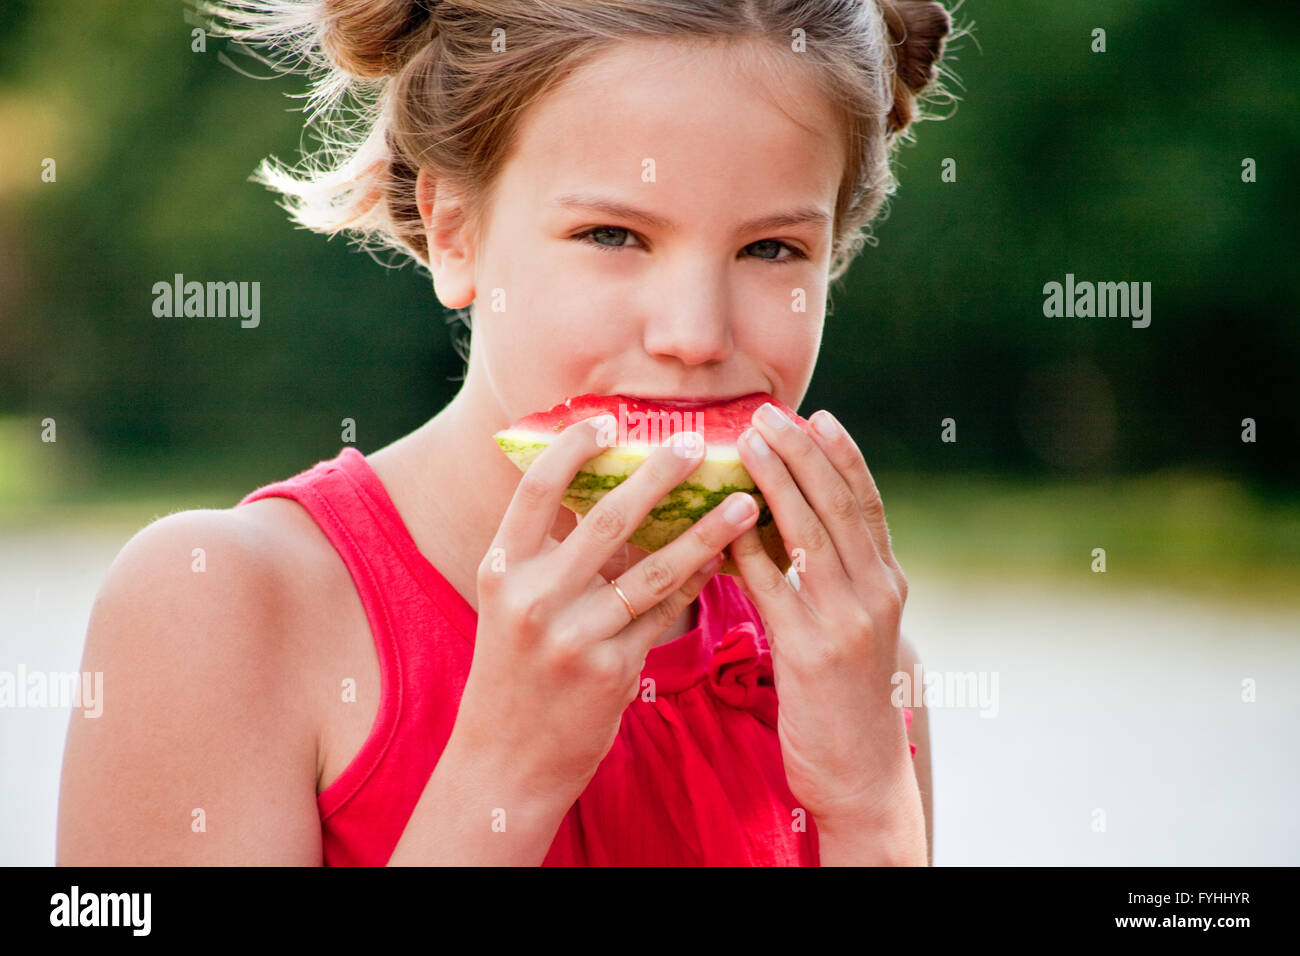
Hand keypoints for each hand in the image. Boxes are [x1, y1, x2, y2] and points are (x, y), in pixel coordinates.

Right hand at [456, 416, 759, 804]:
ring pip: (653, 568)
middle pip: (606, 519)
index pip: (537, 490)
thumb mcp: (511, 606)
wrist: (505, 761)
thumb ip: (549, 555)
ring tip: (744, 500)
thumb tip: (608, 494)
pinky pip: (666, 613)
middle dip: (658, 474)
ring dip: (705, 530)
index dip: (573, 448)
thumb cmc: (514, 671)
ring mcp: (574, 637)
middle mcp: (533, 598)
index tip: (610, 419)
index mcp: (501, 569)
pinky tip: (726, 557)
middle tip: (697, 441)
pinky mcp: (611, 671)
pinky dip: (698, 581)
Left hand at [727, 403, 915, 826]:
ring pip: (810, 534)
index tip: (817, 414)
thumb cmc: (844, 695)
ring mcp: (848, 621)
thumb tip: (781, 527)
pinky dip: (748, 548)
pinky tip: (722, 519)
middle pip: (838, 505)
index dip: (843, 456)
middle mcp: (877, 594)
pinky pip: (774, 586)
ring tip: (747, 443)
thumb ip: (831, 579)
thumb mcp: (853, 627)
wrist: (860, 772)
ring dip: (777, 482)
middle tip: (769, 412)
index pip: (867, 504)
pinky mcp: (813, 652)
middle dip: (803, 453)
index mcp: (888, 583)